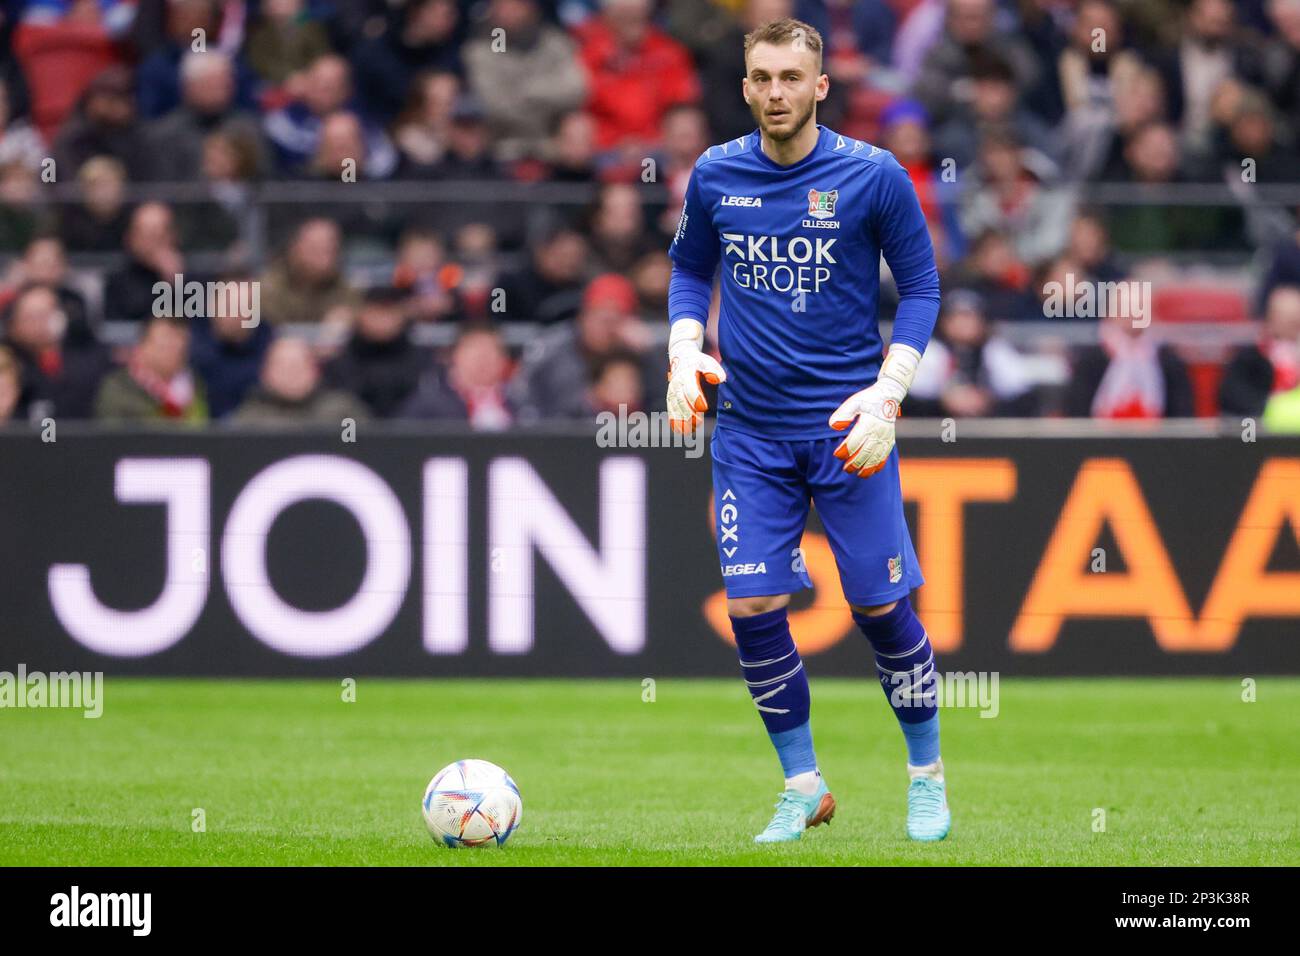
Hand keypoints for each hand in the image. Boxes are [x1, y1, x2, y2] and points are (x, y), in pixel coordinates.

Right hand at [666, 318, 724, 433]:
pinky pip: (671, 409)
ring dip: (680, 419)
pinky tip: (679, 430)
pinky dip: (674, 420)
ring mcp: (672, 390)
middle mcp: (677, 383)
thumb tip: (719, 379)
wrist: (681, 355)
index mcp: (686, 375)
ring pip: (674, 406)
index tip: (703, 407)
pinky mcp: (671, 396)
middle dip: (687, 413)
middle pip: (681, 400)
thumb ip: (713, 370)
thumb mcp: (706, 361)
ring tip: (688, 431)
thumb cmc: (698, 361)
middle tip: (697, 423)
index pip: (690, 388)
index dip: (695, 398)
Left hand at [828, 344, 920, 477]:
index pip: (855, 441)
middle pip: (865, 452)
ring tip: (858, 474)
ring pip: (877, 456)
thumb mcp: (854, 402)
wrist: (889, 395)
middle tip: (846, 469)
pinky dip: (879, 464)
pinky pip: (885, 455)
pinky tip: (872, 471)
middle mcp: (878, 432)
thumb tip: (834, 426)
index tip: (837, 455)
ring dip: (867, 467)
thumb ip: (843, 414)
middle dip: (855, 463)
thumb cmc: (869, 399)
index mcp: (868, 423)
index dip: (845, 450)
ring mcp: (885, 437)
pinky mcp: (890, 440)